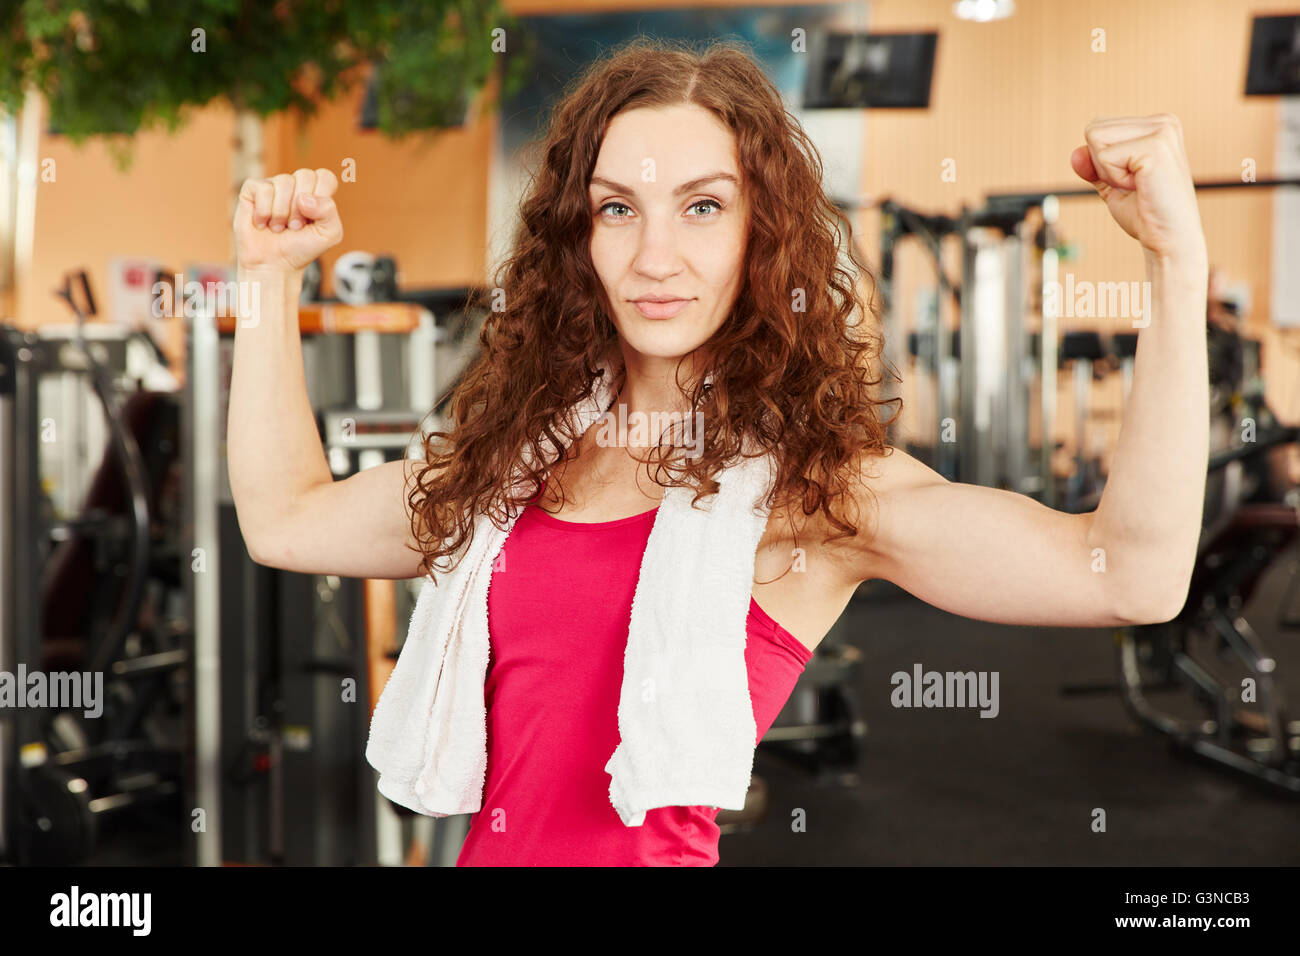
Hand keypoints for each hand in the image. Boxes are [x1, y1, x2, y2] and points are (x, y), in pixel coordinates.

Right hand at [234, 168, 342, 272]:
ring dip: (283, 212)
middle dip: (302, 207)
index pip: (325, 176)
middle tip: (296, 226)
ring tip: (280, 227)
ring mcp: (274, 186)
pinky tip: (263, 223)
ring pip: (284, 181)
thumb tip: (304, 197)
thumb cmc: (301, 249)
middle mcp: (295, 186)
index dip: (321, 196)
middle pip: (306, 175)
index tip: (314, 218)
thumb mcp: (329, 235)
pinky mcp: (252, 190)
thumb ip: (329, 211)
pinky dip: (265, 211)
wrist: (274, 265)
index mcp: (316, 193)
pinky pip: (263, 188)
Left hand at [1070, 115, 1205, 265]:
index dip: (1101, 162)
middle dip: (1101, 165)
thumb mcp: (1112, 184)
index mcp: (1156, 125)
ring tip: (1137, 185)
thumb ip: (1092, 166)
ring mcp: (1162, 130)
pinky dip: (1114, 179)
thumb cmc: (1145, 213)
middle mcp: (1163, 122)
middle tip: (1133, 185)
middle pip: (1093, 130)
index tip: (1130, 180)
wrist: (1169, 240)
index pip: (1098, 128)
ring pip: (1096, 139)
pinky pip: (1105, 158)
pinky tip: (1140, 187)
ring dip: (1108, 171)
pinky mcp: (1156, 146)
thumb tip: (1075, 153)